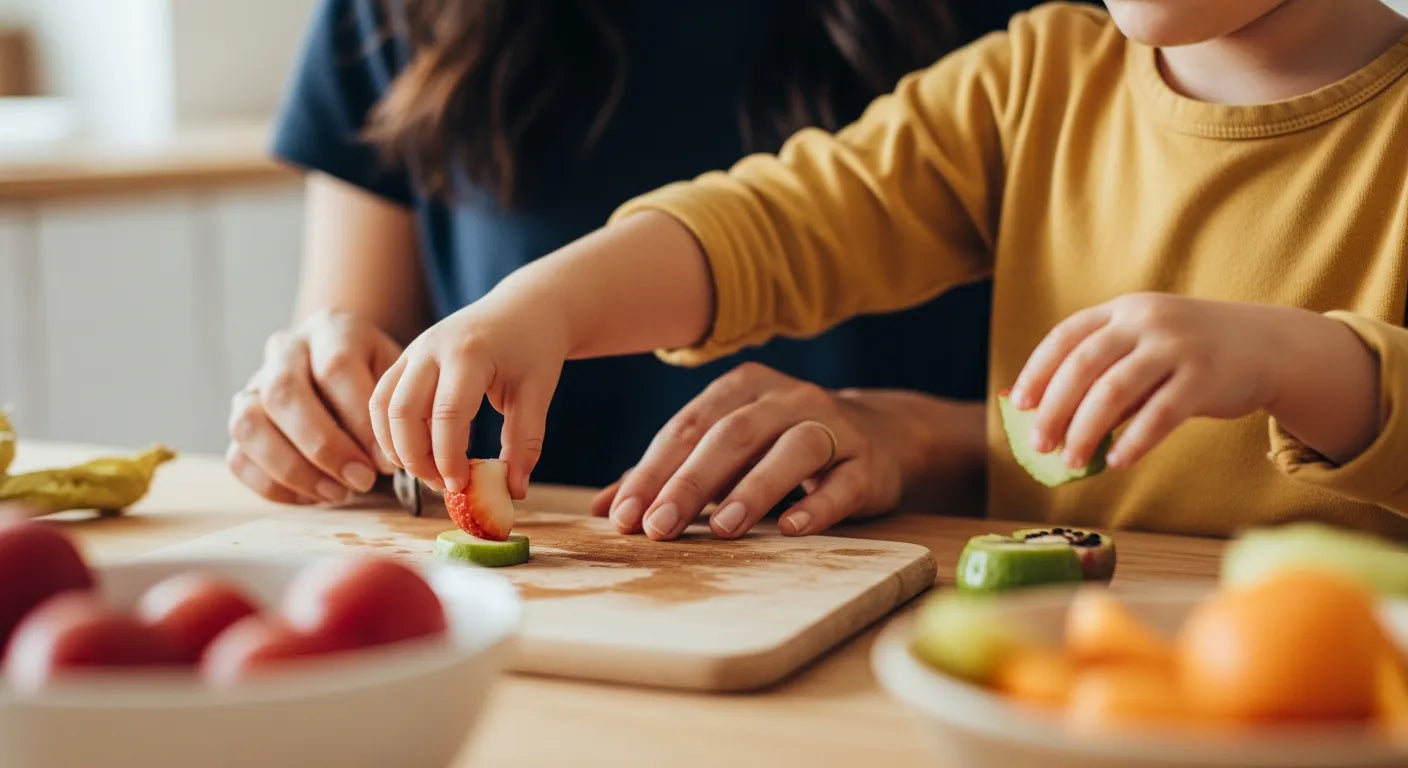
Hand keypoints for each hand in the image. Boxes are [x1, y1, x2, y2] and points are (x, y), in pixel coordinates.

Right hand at [227, 311, 400, 503]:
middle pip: (284, 393)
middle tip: (362, 481)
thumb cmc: (381, 379)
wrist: (349, 365)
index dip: (360, 421)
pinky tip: (313, 496)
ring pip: (249, 424)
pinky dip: (273, 485)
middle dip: (324, 447)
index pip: (335, 368)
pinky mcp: (240, 420)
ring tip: (337, 493)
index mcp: (332, 329)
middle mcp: (285, 349)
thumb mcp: (399, 378)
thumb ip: (393, 411)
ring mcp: (254, 383)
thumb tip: (383, 463)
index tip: (386, 461)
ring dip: (293, 469)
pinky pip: (237, 458)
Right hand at [369, 285, 568, 498]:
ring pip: (382, 406)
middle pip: (402, 412)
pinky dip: (391, 431)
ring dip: (397, 447)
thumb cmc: (534, 349)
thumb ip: (524, 443)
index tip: (461, 485)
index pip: (447, 414)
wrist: (526, 307)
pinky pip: (382, 398)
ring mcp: (414, 350)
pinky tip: (417, 452)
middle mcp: (432, 348)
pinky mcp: (406, 358)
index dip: (448, 457)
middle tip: (443, 485)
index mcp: (469, 353)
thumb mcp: (537, 394)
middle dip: (416, 458)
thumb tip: (513, 492)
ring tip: (428, 473)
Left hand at [588, 363, 907, 540]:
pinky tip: (791, 529)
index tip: (625, 517)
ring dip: (753, 489)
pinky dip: (817, 505)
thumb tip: (606, 508)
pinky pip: (841, 483)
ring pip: (791, 450)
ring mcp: (832, 425)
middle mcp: (787, 398)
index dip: (653, 471)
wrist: (880, 439)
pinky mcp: (866, 462)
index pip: (688, 427)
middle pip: (732, 435)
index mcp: (742, 388)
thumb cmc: (781, 448)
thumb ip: (670, 474)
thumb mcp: (726, 452)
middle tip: (660, 527)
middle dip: (691, 482)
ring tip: (721, 528)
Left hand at [1011, 293, 1310, 468]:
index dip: (1038, 370)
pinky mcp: (1205, 377)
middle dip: (1054, 408)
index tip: (1020, 404)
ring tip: (1072, 461)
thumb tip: (1046, 416)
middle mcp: (1146, 320)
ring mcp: (1177, 346)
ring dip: (1086, 431)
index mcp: (1122, 309)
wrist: (1267, 344)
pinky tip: (1117, 461)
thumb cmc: (1189, 353)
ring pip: (1114, 391)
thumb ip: (1103, 373)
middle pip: (1082, 366)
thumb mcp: (1144, 346)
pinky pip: (1160, 415)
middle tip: (1040, 444)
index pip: (1066, 336)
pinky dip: (1133, 441)